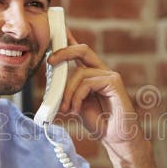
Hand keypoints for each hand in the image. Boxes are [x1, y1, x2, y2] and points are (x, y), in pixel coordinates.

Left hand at [47, 30, 140, 146]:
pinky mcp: (114, 82)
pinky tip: (75, 110)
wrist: (117, 137)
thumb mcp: (76, 103)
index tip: (57, 30)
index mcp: (92, 74)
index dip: (69, 39)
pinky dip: (77, 96)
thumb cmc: (99, 122)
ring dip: (68, 92)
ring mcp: (110, 76)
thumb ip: (67, 90)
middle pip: (82, 50)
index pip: (79, 52)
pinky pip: (88, 82)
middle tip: (49, 61)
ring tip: (66, 108)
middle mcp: (102, 71)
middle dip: (64, 51)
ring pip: (80, 73)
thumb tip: (53, 81)